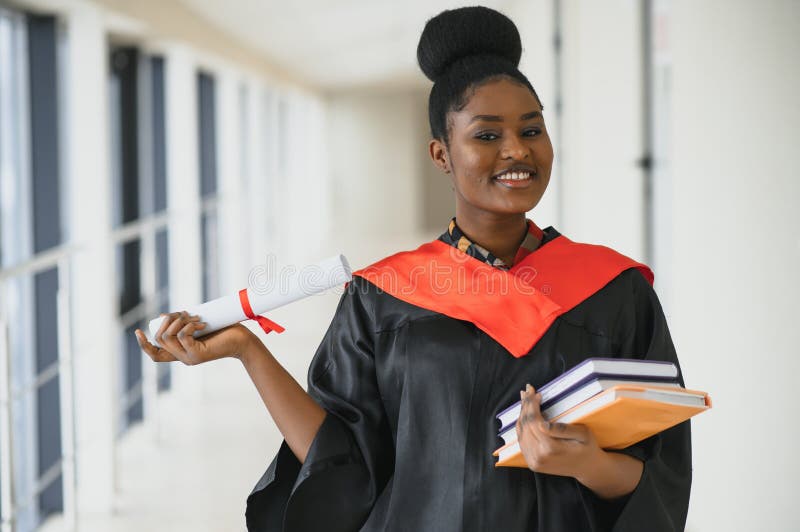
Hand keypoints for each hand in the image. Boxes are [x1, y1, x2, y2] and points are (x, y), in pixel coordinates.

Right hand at [134, 311, 255, 365]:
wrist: (243, 340)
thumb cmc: (223, 330)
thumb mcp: (198, 324)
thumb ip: (182, 323)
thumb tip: (163, 316)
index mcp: (180, 351)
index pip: (155, 354)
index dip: (143, 344)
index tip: (137, 331)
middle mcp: (182, 358)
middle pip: (159, 340)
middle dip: (168, 321)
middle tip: (186, 313)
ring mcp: (189, 358)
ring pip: (168, 337)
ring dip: (179, 321)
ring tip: (196, 318)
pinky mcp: (197, 355)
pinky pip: (182, 337)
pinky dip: (189, 326)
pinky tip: (201, 324)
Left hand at [515, 383, 602, 477]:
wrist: (588, 469)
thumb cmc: (587, 448)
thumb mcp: (583, 435)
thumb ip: (563, 429)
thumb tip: (542, 423)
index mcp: (551, 449)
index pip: (533, 421)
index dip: (532, 404)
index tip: (534, 391)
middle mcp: (538, 457)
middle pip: (525, 425)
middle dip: (525, 406)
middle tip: (527, 391)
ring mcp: (533, 462)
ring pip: (521, 432)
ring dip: (522, 414)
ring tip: (525, 400)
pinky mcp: (532, 463)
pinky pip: (522, 441)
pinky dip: (522, 426)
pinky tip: (526, 415)